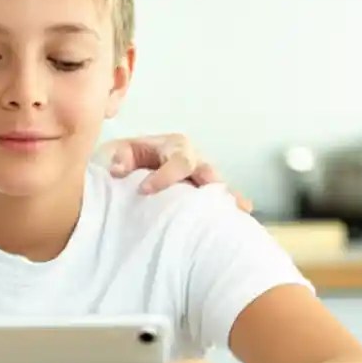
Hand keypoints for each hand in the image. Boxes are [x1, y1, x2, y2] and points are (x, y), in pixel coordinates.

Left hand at [102, 134, 252, 212]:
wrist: (128, 166)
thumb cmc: (127, 157)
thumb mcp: (119, 150)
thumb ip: (120, 156)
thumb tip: (118, 170)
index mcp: (174, 145)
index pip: (179, 160)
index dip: (166, 176)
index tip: (145, 191)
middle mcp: (194, 159)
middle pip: (207, 171)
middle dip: (209, 186)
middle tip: (208, 204)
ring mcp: (201, 177)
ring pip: (218, 186)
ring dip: (227, 198)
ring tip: (239, 210)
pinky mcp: (203, 194)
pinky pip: (220, 200)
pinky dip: (231, 207)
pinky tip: (242, 217)